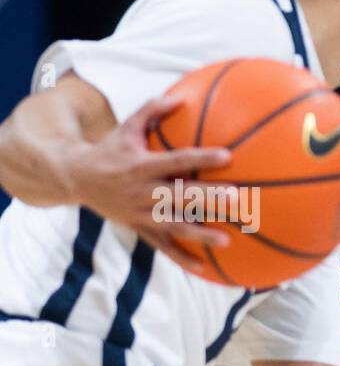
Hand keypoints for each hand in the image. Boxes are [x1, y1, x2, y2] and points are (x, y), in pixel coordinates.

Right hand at [64, 96, 234, 272]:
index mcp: (141, 165)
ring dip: (200, 234)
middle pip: (179, 196)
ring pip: (174, 226)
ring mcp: (141, 214)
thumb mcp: (126, 127)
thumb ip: (151, 111)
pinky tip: (204, 268)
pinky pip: (162, 247)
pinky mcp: (139, 229)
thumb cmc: (110, 149)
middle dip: (207, 198)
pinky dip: (181, 258)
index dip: (200, 158)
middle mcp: (142, 191)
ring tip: (227, 240)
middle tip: (237, 199)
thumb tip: (179, 97)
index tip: (228, 156)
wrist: (76, 178)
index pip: (176, 161)